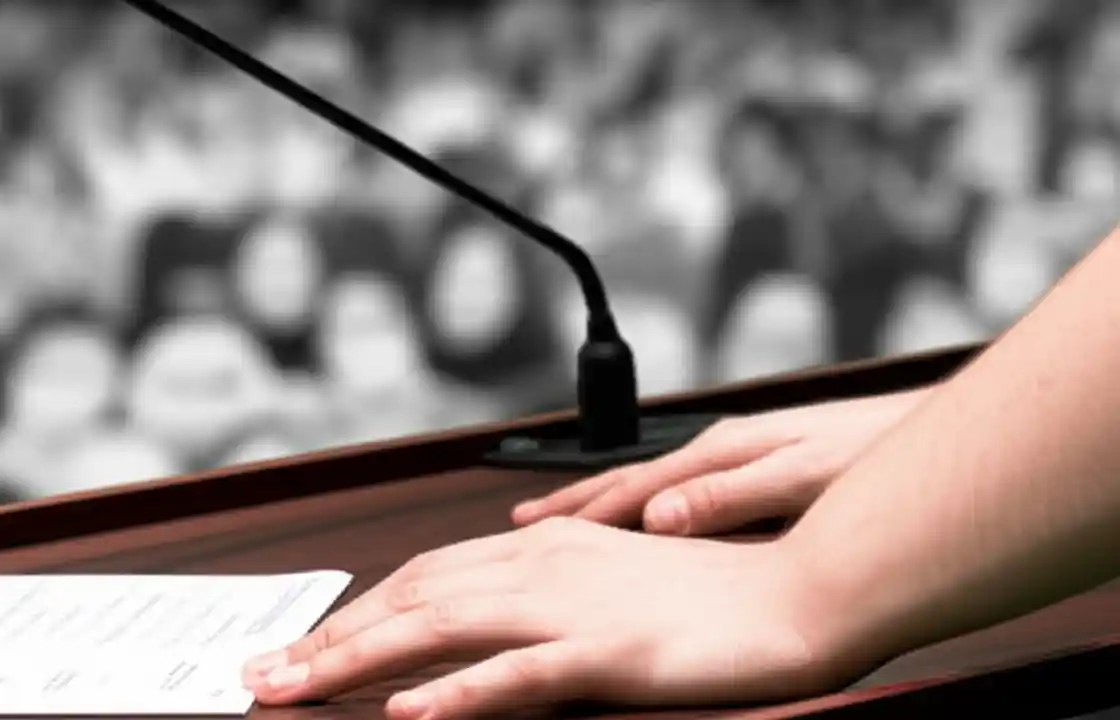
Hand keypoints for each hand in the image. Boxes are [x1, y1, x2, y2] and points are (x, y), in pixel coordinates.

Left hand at [241, 519, 855, 718]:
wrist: (799, 594)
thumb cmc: (712, 596)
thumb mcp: (610, 582)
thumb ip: (544, 592)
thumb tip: (484, 616)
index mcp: (543, 543)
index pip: (424, 572)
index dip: (356, 608)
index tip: (304, 643)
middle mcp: (543, 561)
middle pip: (412, 594)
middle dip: (331, 637)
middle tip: (263, 673)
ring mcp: (572, 605)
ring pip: (441, 625)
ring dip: (359, 659)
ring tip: (295, 688)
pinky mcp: (608, 652)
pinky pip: (519, 673)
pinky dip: (459, 694)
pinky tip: (412, 714)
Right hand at [513, 387, 933, 535]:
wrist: (932, 432)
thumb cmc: (879, 453)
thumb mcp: (803, 478)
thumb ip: (729, 496)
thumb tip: (655, 518)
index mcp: (723, 450)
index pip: (633, 487)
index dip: (581, 513)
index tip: (534, 532)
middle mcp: (722, 448)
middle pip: (629, 477)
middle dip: (574, 501)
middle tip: (522, 521)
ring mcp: (739, 455)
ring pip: (653, 483)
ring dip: (605, 503)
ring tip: (564, 520)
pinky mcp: (760, 466)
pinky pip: (682, 489)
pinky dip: (647, 506)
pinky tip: (645, 521)